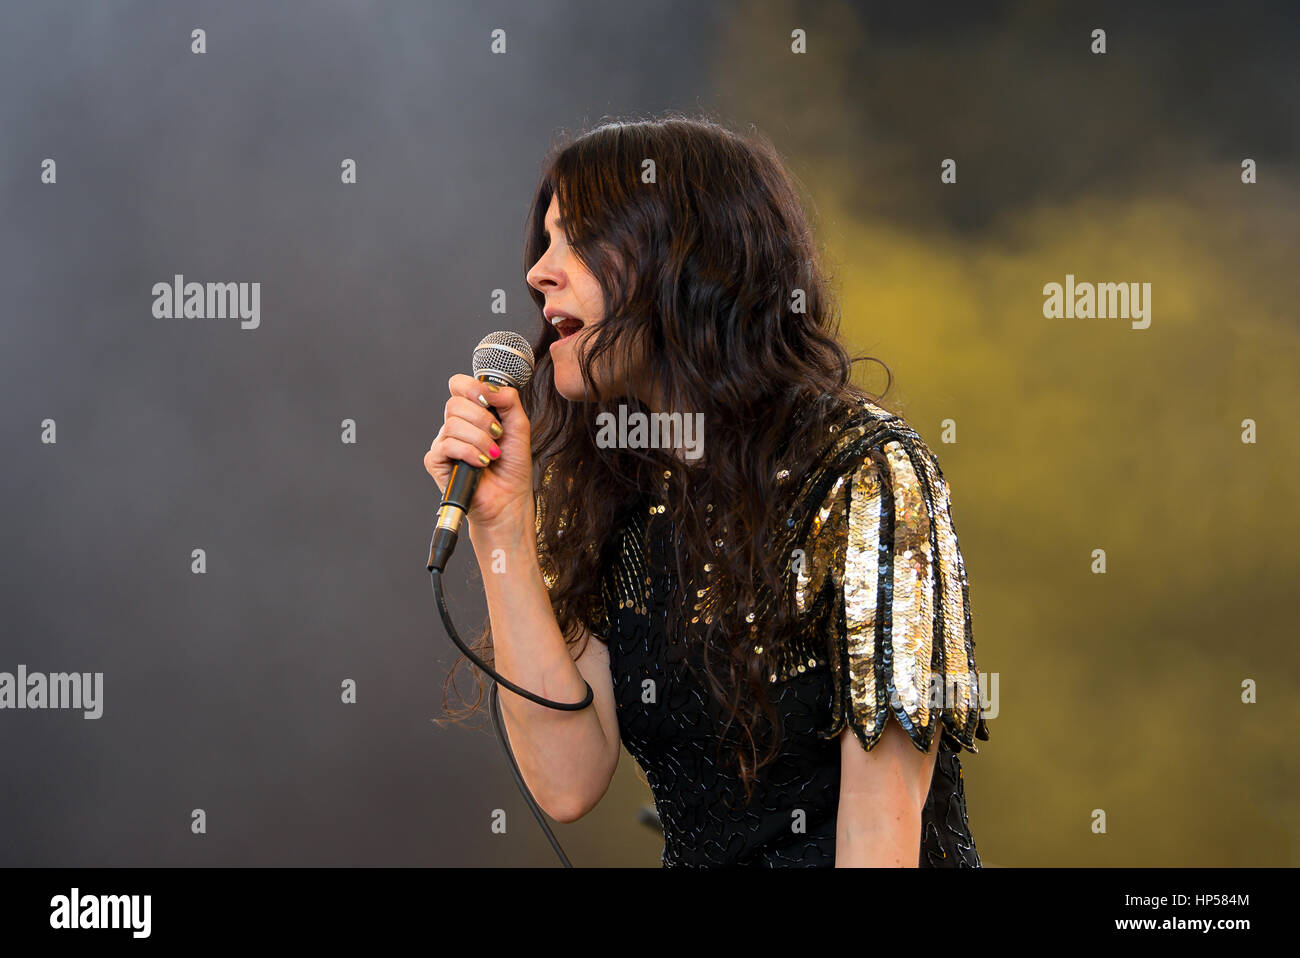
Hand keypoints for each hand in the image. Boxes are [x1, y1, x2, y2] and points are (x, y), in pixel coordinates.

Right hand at [423, 374, 533, 538]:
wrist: (509, 499)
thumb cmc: (512, 465)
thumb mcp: (519, 426)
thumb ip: (508, 400)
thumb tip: (488, 387)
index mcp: (472, 413)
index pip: (458, 385)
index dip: (471, 387)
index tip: (488, 401)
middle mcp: (455, 425)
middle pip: (455, 403)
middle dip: (482, 419)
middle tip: (498, 435)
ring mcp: (444, 443)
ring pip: (452, 425)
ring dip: (479, 440)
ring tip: (492, 455)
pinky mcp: (436, 461)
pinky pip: (447, 446)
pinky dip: (468, 453)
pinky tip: (481, 463)